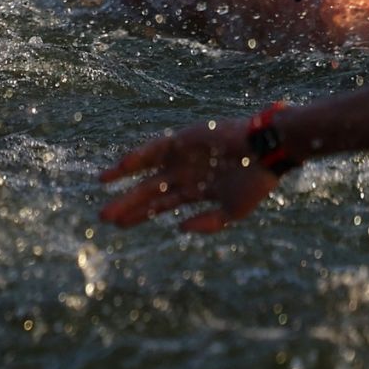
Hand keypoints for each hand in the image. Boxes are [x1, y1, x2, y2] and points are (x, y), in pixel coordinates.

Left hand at [98, 118, 283, 232]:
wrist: (266, 151)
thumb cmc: (255, 183)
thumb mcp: (233, 212)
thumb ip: (208, 223)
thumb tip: (179, 228)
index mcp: (194, 192)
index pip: (159, 206)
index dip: (138, 214)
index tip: (118, 224)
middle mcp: (183, 175)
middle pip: (147, 191)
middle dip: (126, 203)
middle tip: (102, 215)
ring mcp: (181, 157)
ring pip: (146, 168)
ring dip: (124, 175)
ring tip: (102, 182)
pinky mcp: (183, 139)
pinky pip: (156, 147)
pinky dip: (140, 155)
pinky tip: (123, 164)